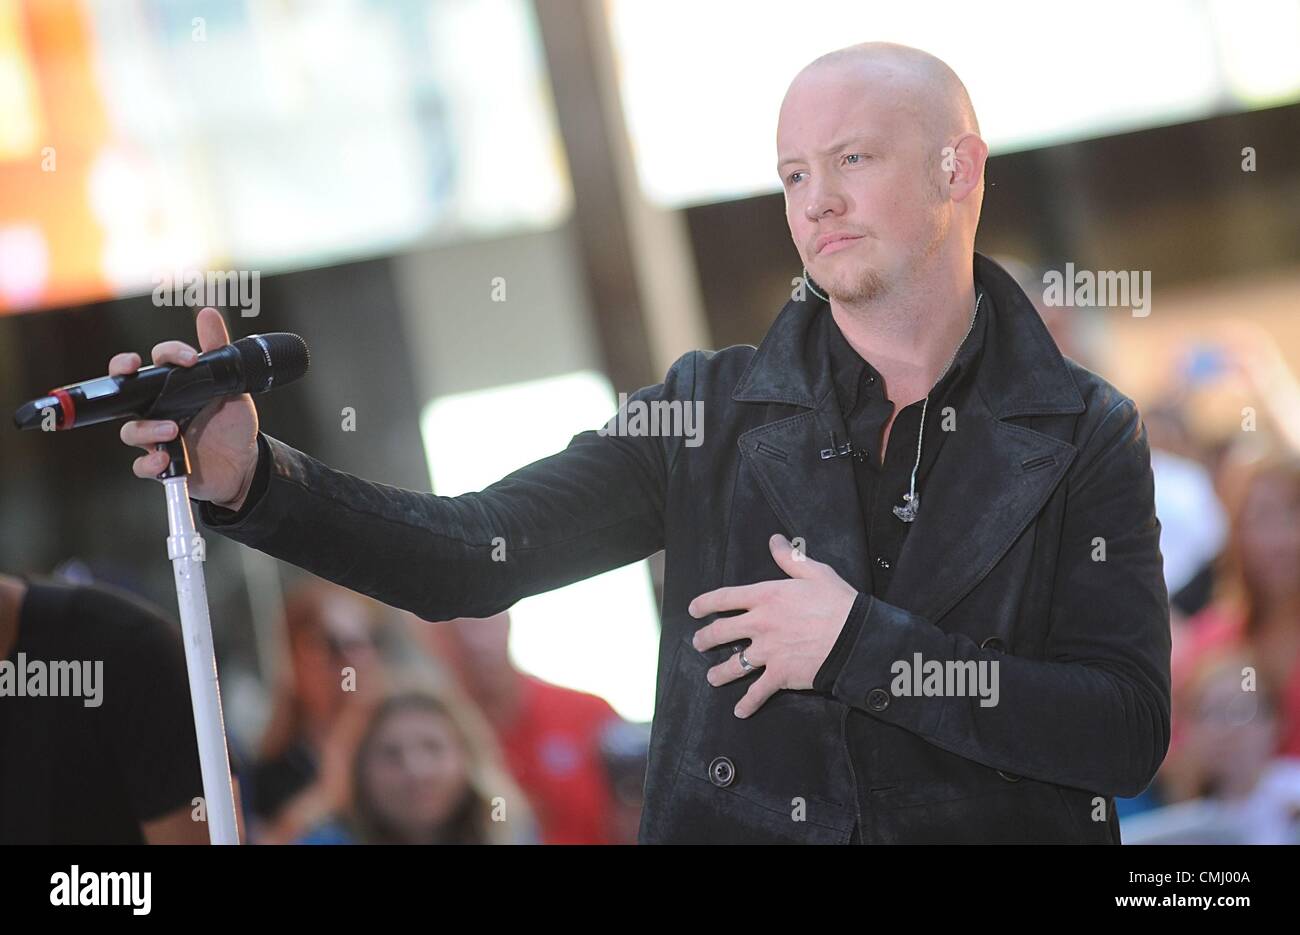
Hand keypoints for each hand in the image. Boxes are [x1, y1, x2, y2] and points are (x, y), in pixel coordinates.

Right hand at [113, 307, 259, 508]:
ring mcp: (157, 436)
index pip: (158, 361)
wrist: (244, 464)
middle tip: (132, 369)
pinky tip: (165, 460)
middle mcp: (159, 410)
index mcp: (174, 388)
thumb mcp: (232, 387)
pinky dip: (150, 464)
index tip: (188, 359)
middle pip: (125, 389)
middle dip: (120, 374)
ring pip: (131, 430)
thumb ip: (218, 352)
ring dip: (146, 428)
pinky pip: (142, 466)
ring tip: (172, 429)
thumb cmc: (231, 423)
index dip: (168, 354)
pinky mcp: (161, 464)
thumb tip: (208, 312)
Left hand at [689, 534, 858, 717]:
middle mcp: (760, 624)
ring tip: (712, 677)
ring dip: (719, 673)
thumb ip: (789, 558)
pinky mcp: (779, 675)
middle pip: (721, 633)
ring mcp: (768, 651)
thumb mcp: (815, 572)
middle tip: (699, 643)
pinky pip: (757, 692)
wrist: (855, 637)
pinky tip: (739, 711)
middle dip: (705, 639)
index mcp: (765, 597)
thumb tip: (774, 539)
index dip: (705, 603)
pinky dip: (748, 704)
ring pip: (733, 665)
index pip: (725, 598)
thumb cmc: (838, 602)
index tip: (693, 610)